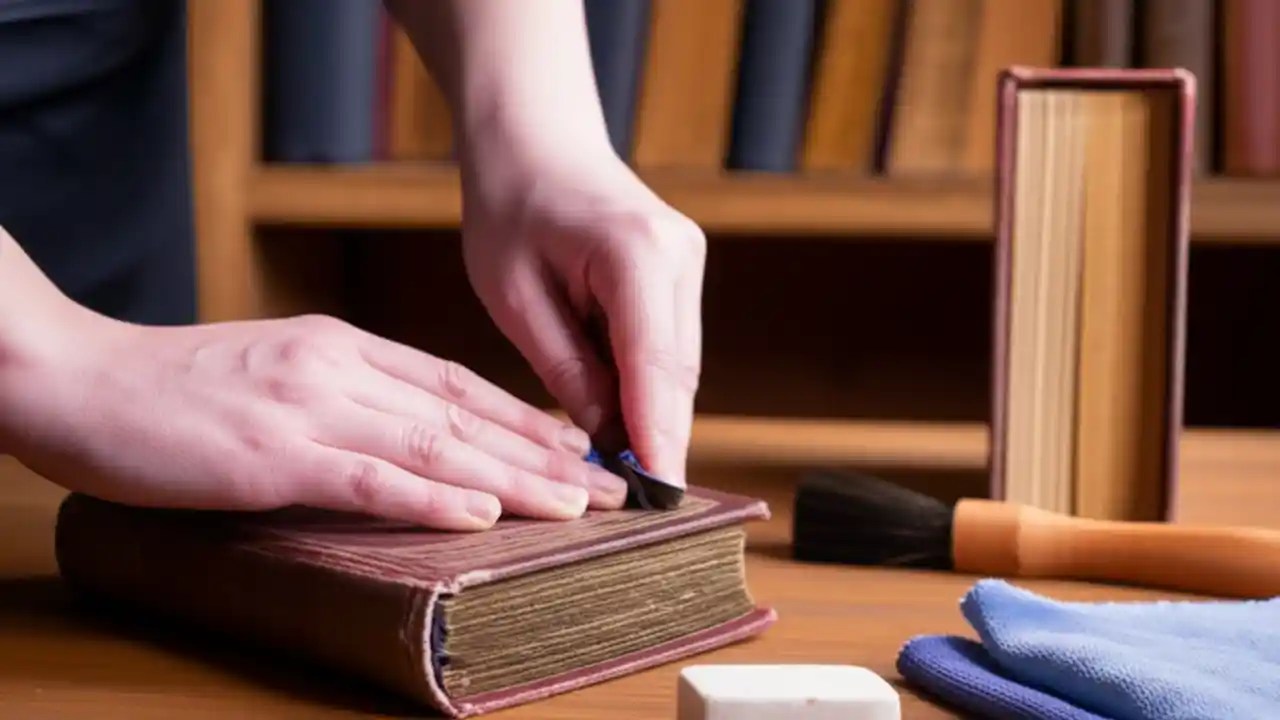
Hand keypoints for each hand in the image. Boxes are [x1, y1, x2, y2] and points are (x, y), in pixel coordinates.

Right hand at [0, 309, 629, 530]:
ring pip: (432, 444)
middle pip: (462, 414)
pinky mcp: (270, 454)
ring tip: (574, 503)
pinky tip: (478, 511)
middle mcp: (338, 368)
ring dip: (510, 476)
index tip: (578, 443)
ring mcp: (307, 408)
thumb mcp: (275, 370)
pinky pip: (365, 478)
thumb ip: (343, 392)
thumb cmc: (174, 386)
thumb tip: (408, 431)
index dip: (524, 415)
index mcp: (341, 346)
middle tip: (609, 483)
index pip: (455, 382)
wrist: (78, 379)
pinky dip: (428, 496)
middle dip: (543, 451)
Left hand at [459, 147, 704, 485]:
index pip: (655, 366)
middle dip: (660, 439)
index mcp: (635, 254)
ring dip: (655, 416)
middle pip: (677, 373)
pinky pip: (671, 346)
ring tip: (625, 474)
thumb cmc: (511, 207)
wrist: (538, 139)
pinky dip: (650, 387)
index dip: (658, 437)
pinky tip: (624, 421)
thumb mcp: (516, 296)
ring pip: (680, 365)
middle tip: (641, 508)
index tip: (660, 498)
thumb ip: (567, 368)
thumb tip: (604, 439)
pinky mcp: (683, 272)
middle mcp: (679, 255)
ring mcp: (690, 261)